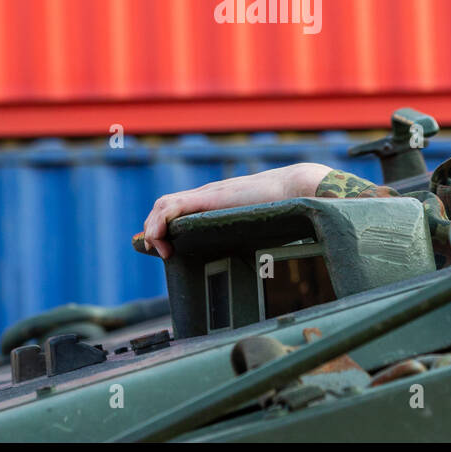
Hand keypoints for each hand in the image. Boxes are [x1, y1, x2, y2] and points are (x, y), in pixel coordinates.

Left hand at [142, 163, 330, 259]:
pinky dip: (160, 224)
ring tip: (161, 250)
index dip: (165, 227)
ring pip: (163, 205)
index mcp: (218, 201)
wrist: (296, 188)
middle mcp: (208, 196)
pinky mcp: (208, 198)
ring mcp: (207, 195)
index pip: (180, 209)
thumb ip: (252, 235)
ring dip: (154, 229)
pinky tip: (162, 242)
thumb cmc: (286, 207)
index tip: (164, 249)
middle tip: (162, 253)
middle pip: (166, 206)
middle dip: (155, 230)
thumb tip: (263, 263)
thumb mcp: (260, 223)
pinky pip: (171, 207)